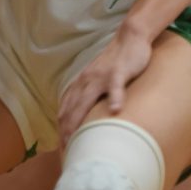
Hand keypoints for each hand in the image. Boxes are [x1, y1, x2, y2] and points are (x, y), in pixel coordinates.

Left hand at [58, 23, 152, 144]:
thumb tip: (88, 117)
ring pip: (86, 99)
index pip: (65, 110)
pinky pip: (115, 85)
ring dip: (79, 120)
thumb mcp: (99, 79)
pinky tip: (116, 110)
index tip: (61, 149)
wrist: (129, 37)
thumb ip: (92, 95)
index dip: (61, 129)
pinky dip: (115, 97)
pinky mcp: (118, 71)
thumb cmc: (116, 62)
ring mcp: (102, 76)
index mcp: (81, 84)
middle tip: (65, 152)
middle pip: (71, 108)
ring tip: (78, 139)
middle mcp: (87, 81)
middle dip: (66, 131)